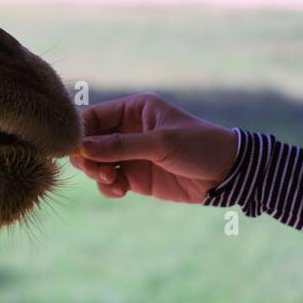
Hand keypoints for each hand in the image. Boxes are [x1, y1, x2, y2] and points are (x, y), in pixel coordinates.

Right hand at [70, 93, 238, 203]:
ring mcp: (130, 155)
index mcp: (134, 111)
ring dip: (97, 173)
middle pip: (90, 142)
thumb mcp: (161, 143)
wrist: (228, 174)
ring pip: (96, 163)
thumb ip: (121, 146)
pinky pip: (109, 182)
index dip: (80, 132)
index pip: (94, 117)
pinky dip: (108, 188)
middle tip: (94, 169)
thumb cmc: (199, 146)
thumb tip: (83, 148)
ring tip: (110, 181)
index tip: (74, 149)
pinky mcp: (135, 177)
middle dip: (87, 157)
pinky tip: (119, 192)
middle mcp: (128, 131)